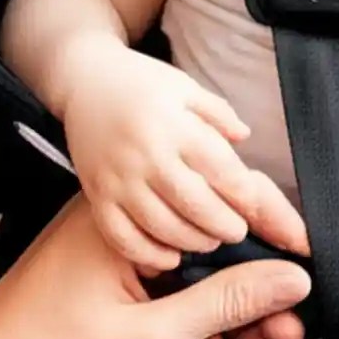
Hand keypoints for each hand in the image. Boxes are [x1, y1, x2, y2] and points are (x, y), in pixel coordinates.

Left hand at [0, 194, 311, 338]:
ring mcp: (118, 244)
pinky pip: (170, 280)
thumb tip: (289, 280)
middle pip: (215, 243)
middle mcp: (126, 219)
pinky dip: (193, 314)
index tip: (308, 272)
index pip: (225, 210)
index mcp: (131, 218)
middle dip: (256, 293)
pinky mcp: (113, 268)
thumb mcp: (152, 335)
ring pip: (196, 267)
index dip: (277, 242)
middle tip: (285, 331)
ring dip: (228, 311)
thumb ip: (226, 302)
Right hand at [60, 43, 308, 270]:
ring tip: (208, 241)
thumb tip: (245, 138)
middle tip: (236, 231)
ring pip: (161, 226)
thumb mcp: (187, 88)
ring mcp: (118, 178)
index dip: (243, 195)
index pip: (219, 168)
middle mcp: (146, 154)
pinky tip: (169, 257)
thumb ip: (219, 114)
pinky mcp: (96, 194)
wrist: (85, 81)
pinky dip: (148, 254)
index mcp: (174, 125)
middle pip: (194, 204)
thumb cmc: (144, 85)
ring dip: (192, 241)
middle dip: (224, 225)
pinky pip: (121, 236)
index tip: (254, 207)